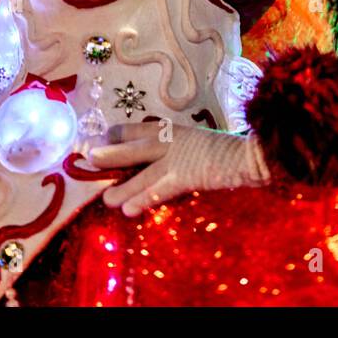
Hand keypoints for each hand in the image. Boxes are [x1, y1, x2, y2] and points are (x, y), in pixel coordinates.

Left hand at [89, 121, 271, 216]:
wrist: (251, 155)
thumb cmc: (228, 150)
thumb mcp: (197, 143)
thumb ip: (176, 149)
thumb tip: (151, 165)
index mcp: (173, 128)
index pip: (137, 128)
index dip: (115, 136)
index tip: (98, 142)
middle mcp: (171, 138)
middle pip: (131, 146)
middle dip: (108, 155)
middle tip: (87, 160)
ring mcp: (177, 156)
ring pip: (140, 172)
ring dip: (121, 187)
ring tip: (106, 199)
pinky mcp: (186, 175)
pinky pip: (158, 189)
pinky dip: (142, 199)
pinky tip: (128, 209)